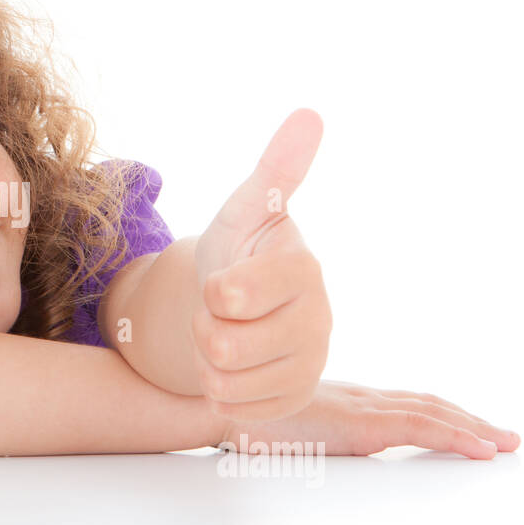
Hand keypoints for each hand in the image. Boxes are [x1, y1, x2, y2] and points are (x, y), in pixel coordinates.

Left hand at [193, 109, 330, 420]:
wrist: (237, 302)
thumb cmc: (240, 248)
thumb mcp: (248, 208)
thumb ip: (277, 169)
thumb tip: (309, 115)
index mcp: (304, 271)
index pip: (233, 295)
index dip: (215, 291)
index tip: (223, 282)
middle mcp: (318, 321)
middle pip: (222, 344)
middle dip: (205, 326)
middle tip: (221, 310)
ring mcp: (309, 365)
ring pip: (222, 381)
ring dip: (207, 359)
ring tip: (226, 334)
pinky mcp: (292, 400)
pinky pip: (232, 409)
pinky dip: (218, 390)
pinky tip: (234, 366)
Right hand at [215, 379, 521, 459]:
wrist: (220, 406)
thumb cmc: (241, 417)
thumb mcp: (281, 423)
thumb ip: (299, 429)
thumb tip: (298, 445)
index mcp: (345, 400)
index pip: (405, 402)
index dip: (441, 412)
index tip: (469, 425)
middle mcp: (360, 398)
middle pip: (427, 404)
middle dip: (468, 420)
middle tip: (504, 436)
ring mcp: (362, 408)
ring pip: (433, 413)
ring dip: (474, 429)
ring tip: (505, 444)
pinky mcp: (361, 424)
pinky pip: (420, 428)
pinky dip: (456, 437)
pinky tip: (481, 449)